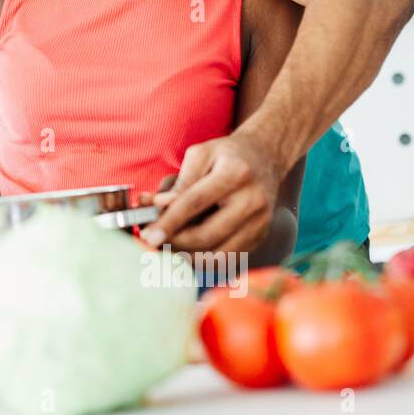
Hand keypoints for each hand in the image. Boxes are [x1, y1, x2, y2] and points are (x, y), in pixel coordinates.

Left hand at [138, 130, 283, 255]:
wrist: (266, 159)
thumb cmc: (225, 155)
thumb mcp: (199, 154)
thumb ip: (178, 182)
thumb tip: (155, 206)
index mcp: (235, 173)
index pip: (195, 203)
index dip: (168, 222)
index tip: (148, 236)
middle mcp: (253, 202)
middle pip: (206, 235)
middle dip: (174, 242)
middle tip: (152, 241)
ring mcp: (259, 224)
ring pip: (216, 255)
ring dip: (186, 255)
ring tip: (167, 244)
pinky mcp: (259, 239)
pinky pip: (226, 260)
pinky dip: (202, 259)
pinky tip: (187, 249)